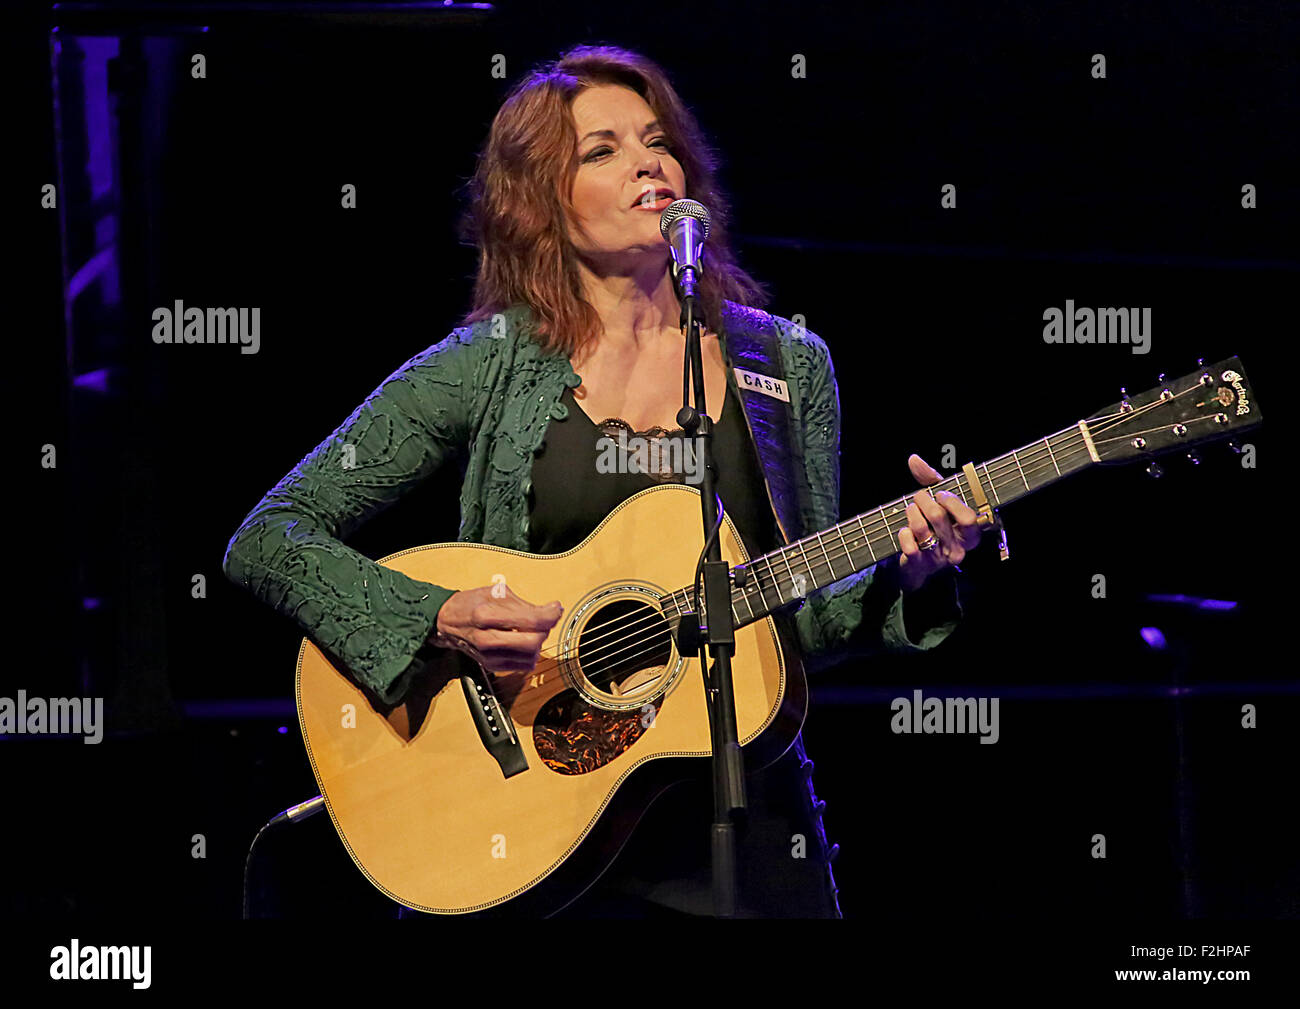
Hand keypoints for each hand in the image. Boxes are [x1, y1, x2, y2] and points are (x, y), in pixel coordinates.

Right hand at [432, 583, 562, 673]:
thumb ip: (525, 604)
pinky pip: (523, 665)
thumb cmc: (472, 604)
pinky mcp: (492, 666)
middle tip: (544, 620)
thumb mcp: (497, 593)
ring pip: (530, 656)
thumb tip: (551, 611)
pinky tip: (523, 641)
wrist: (448, 622)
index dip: (551, 614)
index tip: (556, 609)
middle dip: (545, 630)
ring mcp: (489, 655)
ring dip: (538, 643)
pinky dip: (530, 654)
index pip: (531, 620)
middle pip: (533, 642)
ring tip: (532, 630)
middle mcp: (487, 638)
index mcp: (487, 614)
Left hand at [896, 454, 985, 593]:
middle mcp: (958, 549)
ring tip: (911, 509)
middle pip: (938, 516)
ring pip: (921, 527)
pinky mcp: (920, 565)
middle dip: (923, 500)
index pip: (968, 518)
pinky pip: (908, 544)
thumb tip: (914, 460)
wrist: (919, 564)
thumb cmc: (935, 526)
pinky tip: (905, 531)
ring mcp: (939, 558)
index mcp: (971, 534)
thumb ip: (930, 480)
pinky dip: (903, 533)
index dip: (951, 502)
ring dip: (911, 512)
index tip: (940, 495)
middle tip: (919, 497)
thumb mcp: (939, 502)